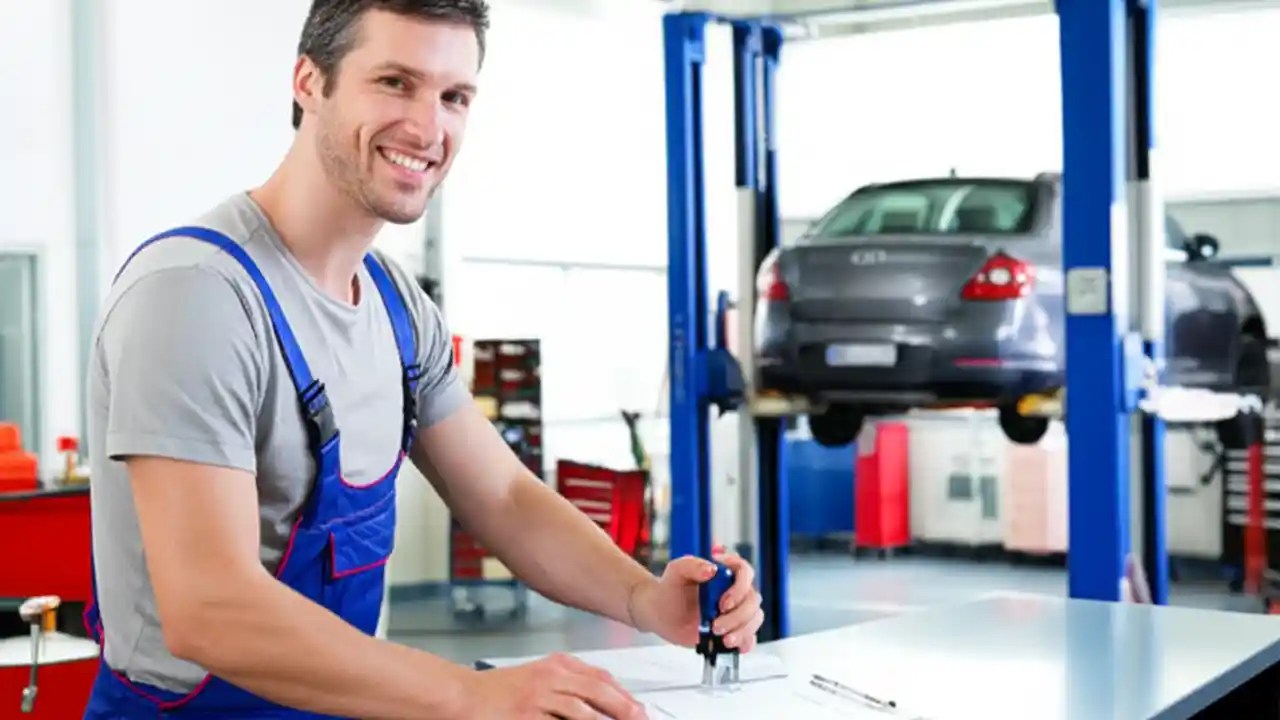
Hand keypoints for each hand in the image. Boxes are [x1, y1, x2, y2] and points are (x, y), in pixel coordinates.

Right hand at [466, 653, 647, 718]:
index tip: (639, 709)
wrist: (461, 696)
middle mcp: (550, 678)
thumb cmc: (497, 690)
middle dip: (624, 708)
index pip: (599, 678)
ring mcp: (537, 699)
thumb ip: (568, 681)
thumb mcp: (537, 675)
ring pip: (582, 713)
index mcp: (556, 666)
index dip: (623, 694)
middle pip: (597, 692)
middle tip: (641, 719)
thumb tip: (602, 695)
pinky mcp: (525, 718)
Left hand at [629, 545, 763, 651]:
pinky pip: (749, 637)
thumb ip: (692, 565)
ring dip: (741, 631)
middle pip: (752, 600)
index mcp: (725, 572)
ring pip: (754, 619)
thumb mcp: (676, 571)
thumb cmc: (670, 587)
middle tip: (716, 625)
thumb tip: (712, 569)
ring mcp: (736, 611)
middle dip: (737, 616)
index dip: (740, 587)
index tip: (724, 602)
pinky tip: (730, 645)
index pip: (745, 572)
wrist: (660, 611)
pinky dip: (744, 642)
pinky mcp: (733, 630)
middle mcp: (735, 591)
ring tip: (722, 638)